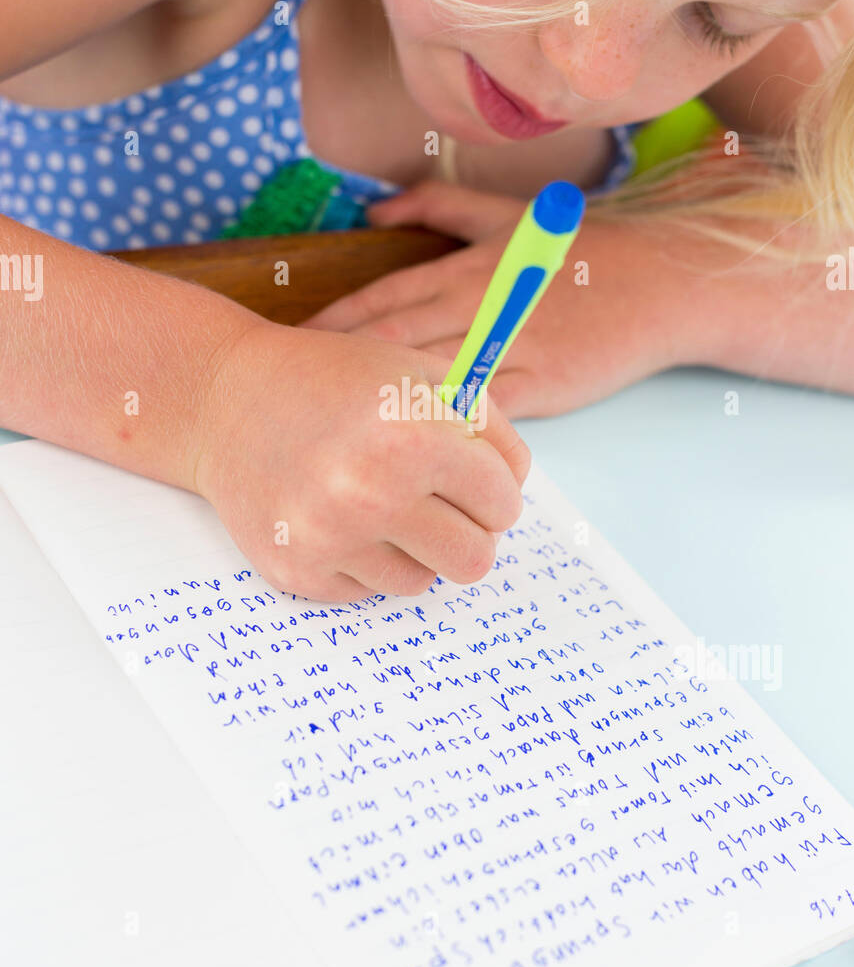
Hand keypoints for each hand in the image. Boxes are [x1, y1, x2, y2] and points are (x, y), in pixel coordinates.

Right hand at [193, 318, 530, 602]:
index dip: (495, 489)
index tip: (474, 480)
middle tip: (443, 506)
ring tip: (381, 505)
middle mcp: (372, 494)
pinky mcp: (298, 571)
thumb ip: (488, 426)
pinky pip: (368, 592)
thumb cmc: (334, 381)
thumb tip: (515, 489)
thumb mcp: (421, 374)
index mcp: (414, 437)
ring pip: (422, 583)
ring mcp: (330, 539)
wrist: (226, 398)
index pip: (503, 503)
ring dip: (415, 550)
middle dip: (468, 533)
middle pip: (474, 559)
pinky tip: (339, 517)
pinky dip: (366, 562)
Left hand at [302, 181, 693, 415]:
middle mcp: (481, 308)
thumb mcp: (509, 215)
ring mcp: (511, 350)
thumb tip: (372, 210)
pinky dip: (439, 428)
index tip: (290, 346)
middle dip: (335, 368)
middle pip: (391, 342)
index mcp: (467, 268)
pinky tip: (402, 447)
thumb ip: (438, 206)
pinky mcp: (540, 387)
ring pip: (429, 380)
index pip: (382, 299)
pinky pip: (479, 412)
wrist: (665, 284)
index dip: (332, 325)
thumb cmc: (586, 249)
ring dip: (378, 402)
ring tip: (330, 426)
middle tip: (287, 393)